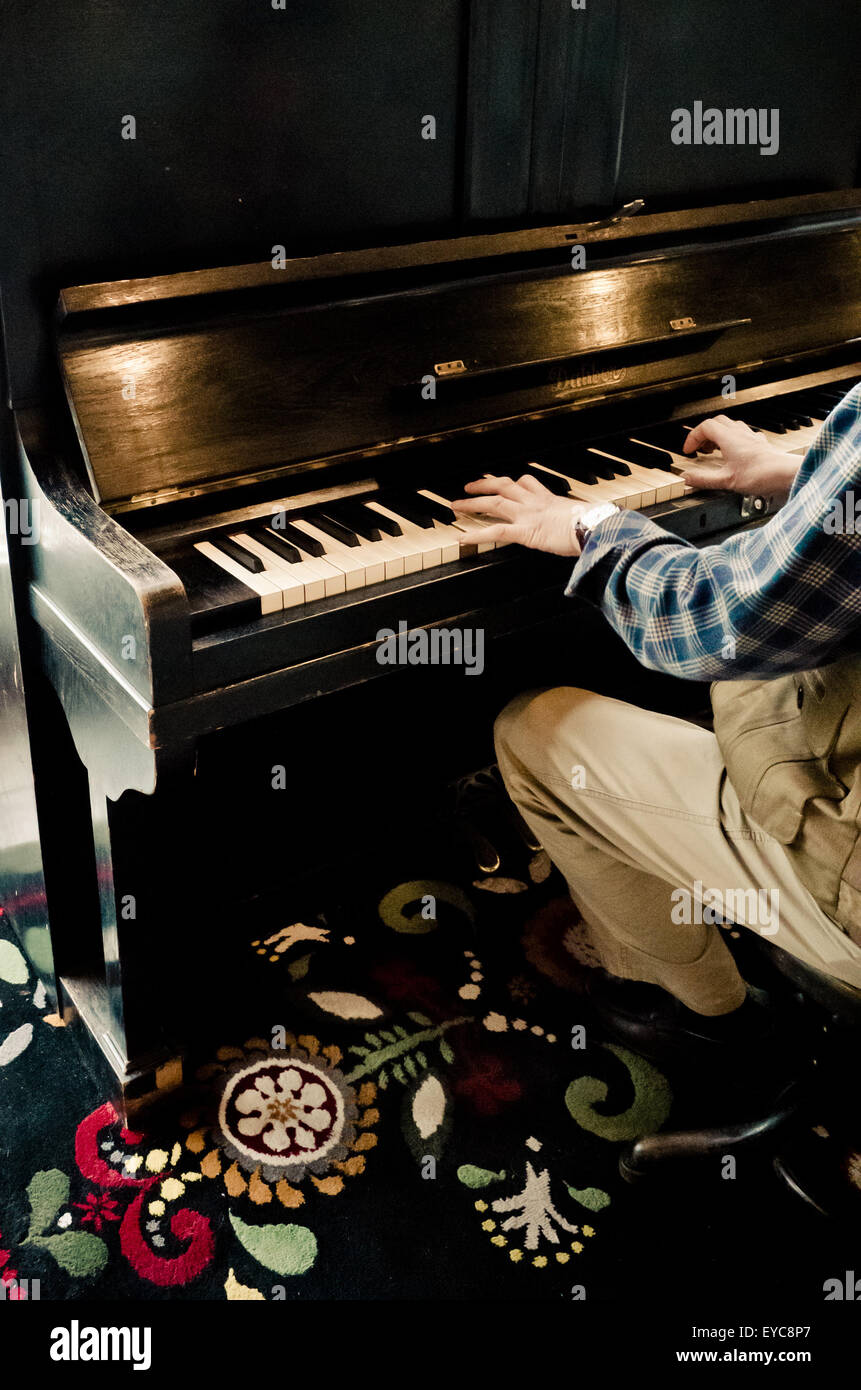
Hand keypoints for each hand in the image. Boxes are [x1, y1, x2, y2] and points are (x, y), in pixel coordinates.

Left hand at [451, 473, 589, 556]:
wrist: (597, 528)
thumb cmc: (597, 524)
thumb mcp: (585, 517)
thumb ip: (577, 519)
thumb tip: (587, 525)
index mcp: (550, 499)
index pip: (528, 483)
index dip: (512, 481)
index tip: (503, 480)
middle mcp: (536, 502)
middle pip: (505, 485)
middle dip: (485, 483)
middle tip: (470, 485)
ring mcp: (529, 515)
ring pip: (495, 503)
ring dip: (473, 502)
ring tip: (457, 505)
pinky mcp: (526, 532)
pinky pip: (496, 531)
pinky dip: (476, 534)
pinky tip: (462, 538)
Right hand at [682, 416, 799, 496]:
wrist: (786, 475)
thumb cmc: (761, 475)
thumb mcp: (725, 481)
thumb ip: (703, 479)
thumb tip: (686, 478)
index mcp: (729, 438)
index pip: (705, 427)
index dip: (693, 437)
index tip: (688, 451)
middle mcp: (740, 434)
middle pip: (718, 422)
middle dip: (705, 433)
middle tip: (700, 448)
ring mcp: (752, 438)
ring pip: (732, 426)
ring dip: (720, 435)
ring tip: (715, 449)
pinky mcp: (761, 445)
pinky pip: (745, 435)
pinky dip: (735, 440)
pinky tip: (736, 452)